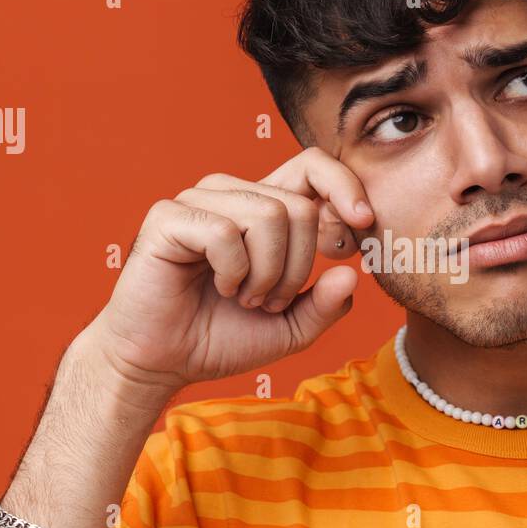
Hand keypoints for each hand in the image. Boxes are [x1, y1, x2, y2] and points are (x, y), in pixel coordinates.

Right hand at [82, 148, 374, 394]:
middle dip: (298, 266)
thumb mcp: (290, 329)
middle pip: (300, 206)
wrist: (162, 361)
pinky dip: (233, 272)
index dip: (345, 187)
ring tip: (244, 298)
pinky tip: (218, 288)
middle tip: (269, 300)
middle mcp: (233, 194)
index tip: (363, 226)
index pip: (314, 167)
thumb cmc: (220, 338)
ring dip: (266, 274)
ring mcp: (199, 201)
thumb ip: (325, 305)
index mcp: (264, 207)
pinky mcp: (169, 217)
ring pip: (268, 216)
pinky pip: (226, 232)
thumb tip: (353, 273)